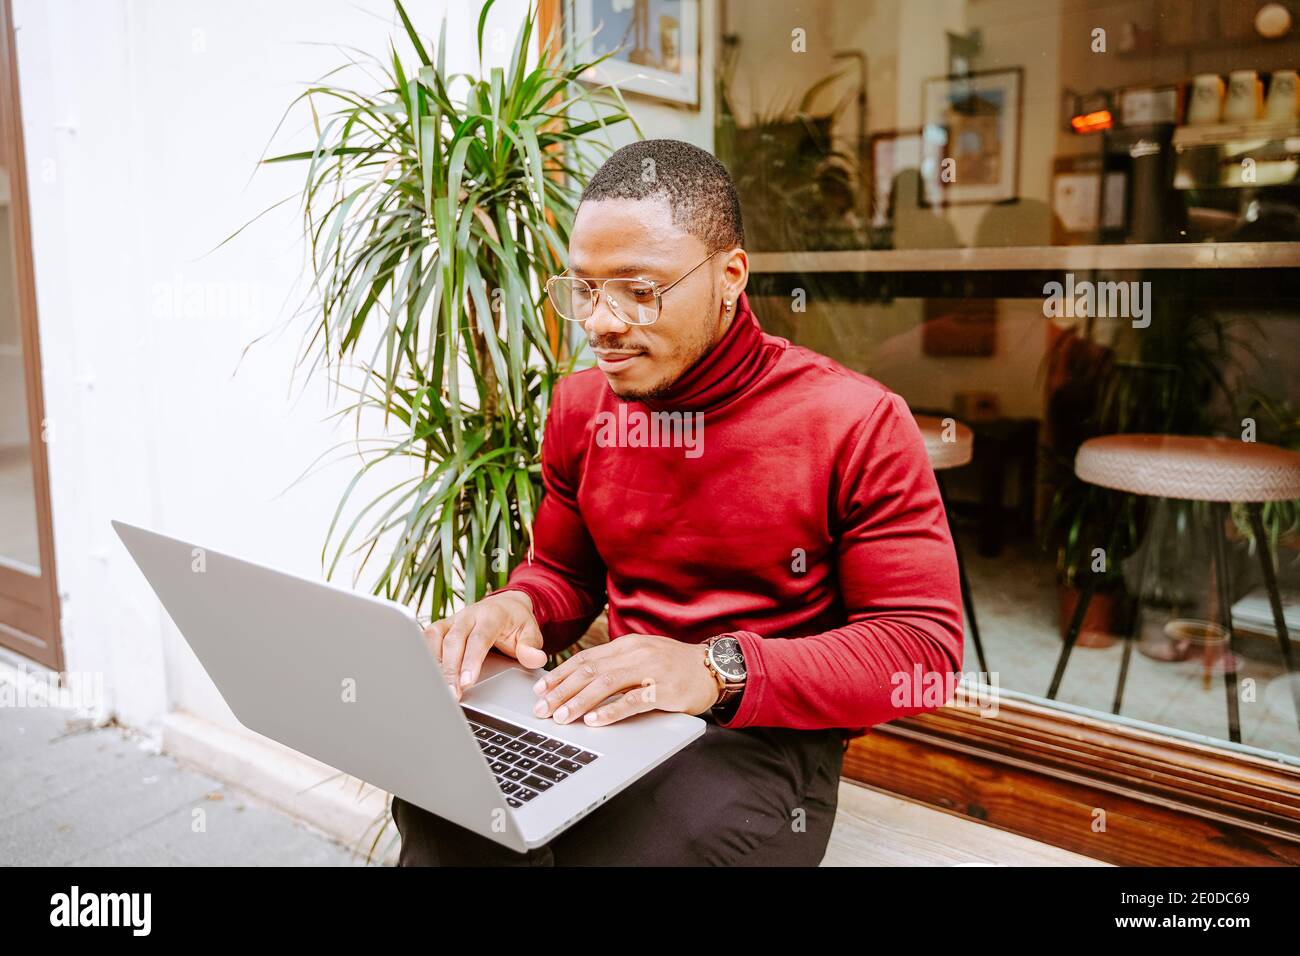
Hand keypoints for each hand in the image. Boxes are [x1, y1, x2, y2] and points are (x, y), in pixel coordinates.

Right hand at [424, 590, 547, 699]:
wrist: (506, 605)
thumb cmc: (516, 622)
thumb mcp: (531, 632)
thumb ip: (532, 646)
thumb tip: (534, 658)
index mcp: (492, 615)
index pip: (479, 638)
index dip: (471, 660)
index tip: (467, 682)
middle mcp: (468, 615)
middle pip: (454, 640)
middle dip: (450, 669)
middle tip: (451, 694)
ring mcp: (453, 619)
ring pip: (435, 637)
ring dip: (434, 664)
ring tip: (437, 689)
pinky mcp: (442, 626)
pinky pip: (426, 638)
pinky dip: (424, 656)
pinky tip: (426, 676)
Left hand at [531, 634, 720, 726]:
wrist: (715, 667)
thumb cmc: (675, 666)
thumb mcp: (643, 657)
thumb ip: (616, 665)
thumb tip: (581, 681)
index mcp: (627, 645)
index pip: (585, 658)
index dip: (560, 674)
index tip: (541, 689)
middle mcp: (635, 653)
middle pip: (589, 671)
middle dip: (562, 690)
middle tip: (542, 708)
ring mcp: (650, 670)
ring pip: (606, 684)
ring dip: (579, 701)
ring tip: (561, 717)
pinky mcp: (663, 689)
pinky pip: (632, 700)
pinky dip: (610, 711)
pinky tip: (594, 721)